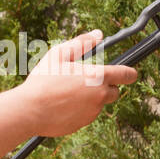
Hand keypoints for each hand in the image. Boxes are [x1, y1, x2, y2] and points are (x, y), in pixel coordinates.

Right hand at [16, 29, 139, 137]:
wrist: (29, 110)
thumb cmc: (43, 80)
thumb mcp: (60, 54)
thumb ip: (82, 42)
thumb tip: (98, 34)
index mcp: (97, 76)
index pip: (126, 75)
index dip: (130, 73)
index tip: (130, 73)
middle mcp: (99, 96)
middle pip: (115, 92)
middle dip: (106, 87)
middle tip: (87, 80)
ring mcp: (92, 112)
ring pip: (99, 104)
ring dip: (91, 98)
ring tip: (67, 92)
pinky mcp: (82, 124)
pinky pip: (86, 115)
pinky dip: (80, 110)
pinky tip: (63, 104)